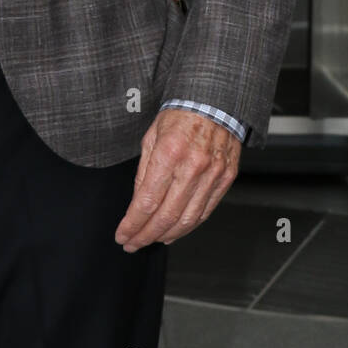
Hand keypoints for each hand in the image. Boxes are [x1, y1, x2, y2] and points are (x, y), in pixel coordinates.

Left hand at [115, 108, 239, 250]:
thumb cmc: (180, 116)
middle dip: (145, 236)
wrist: (214, 103)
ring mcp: (212, 175)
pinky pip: (205, 212)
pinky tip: (174, 231)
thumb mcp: (151, 137)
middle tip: (132, 244)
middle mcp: (192, 167)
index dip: (132, 224)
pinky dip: (188, 227)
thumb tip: (138, 204)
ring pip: (187, 220)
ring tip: (151, 240)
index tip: (122, 234)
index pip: (147, 202)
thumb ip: (144, 172)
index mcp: (169, 153)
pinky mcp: (225, 179)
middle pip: (166, 216)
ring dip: (166, 236)